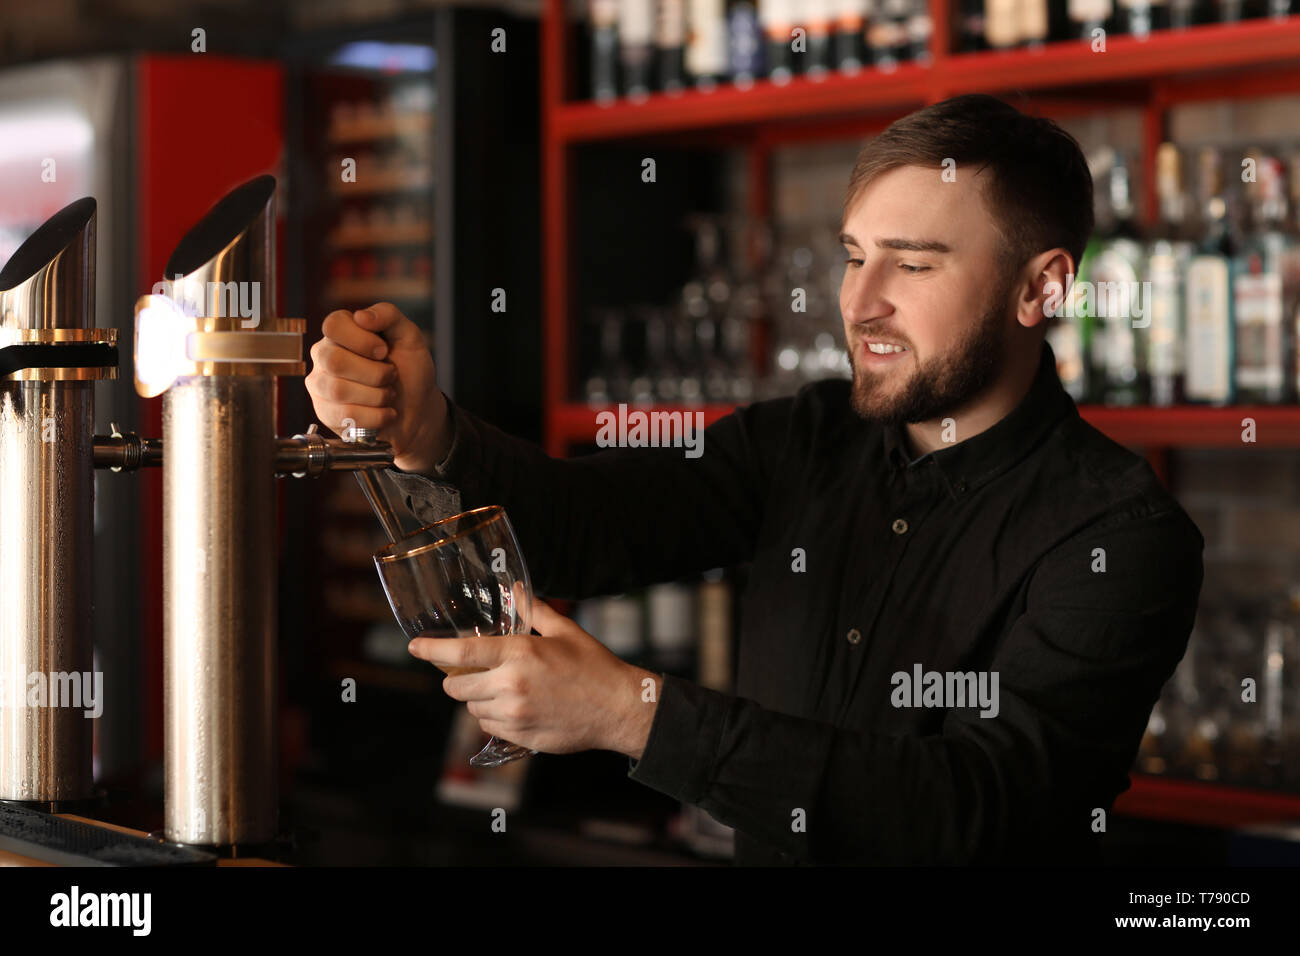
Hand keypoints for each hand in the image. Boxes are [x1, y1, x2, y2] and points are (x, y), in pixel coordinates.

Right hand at [305, 302, 449, 472]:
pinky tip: (386, 412)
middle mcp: (324, 355)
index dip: (361, 340)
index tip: (384, 351)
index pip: (333, 325)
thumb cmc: (410, 369)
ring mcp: (321, 384)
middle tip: (391, 375)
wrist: (417, 408)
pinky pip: (345, 415)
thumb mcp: (409, 337)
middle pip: (334, 361)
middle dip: (374, 373)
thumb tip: (361, 316)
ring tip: (389, 394)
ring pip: (338, 390)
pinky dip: (376, 416)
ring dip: (377, 395)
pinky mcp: (325, 412)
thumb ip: (389, 316)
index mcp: (341, 331)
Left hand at [407, 598, 661, 757]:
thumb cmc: (593, 666)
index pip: (460, 654)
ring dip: (478, 699)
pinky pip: (490, 726)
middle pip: (456, 687)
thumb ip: (534, 610)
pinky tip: (516, 707)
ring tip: (504, 689)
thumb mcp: (564, 631)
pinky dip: (494, 717)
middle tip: (472, 672)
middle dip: (457, 680)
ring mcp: (514, 715)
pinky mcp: (520, 737)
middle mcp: (511, 685)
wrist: (618, 708)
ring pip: (472, 709)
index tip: (414, 647)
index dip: (431, 651)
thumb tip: (516, 589)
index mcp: (519, 654)